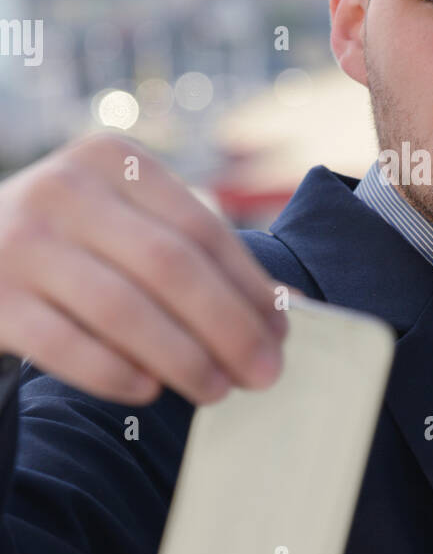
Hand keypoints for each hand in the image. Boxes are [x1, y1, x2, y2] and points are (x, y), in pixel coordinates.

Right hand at [0, 132, 293, 404]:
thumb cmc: (69, 242)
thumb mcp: (121, 220)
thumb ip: (191, 253)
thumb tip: (286, 308)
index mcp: (111, 161)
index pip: (200, 227)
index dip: (249, 286)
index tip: (281, 333)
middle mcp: (64, 189)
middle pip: (170, 267)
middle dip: (228, 327)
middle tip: (263, 374)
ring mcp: (21, 242)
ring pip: (123, 309)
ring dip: (181, 358)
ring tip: (215, 390)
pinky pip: (66, 346)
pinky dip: (114, 373)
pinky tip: (149, 391)